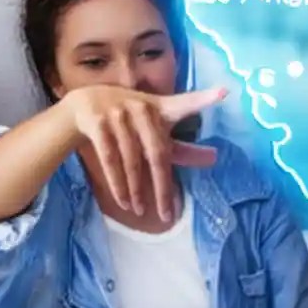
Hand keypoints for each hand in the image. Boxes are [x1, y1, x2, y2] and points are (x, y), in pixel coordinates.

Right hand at [65, 85, 226, 221]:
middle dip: (162, 187)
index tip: (224, 93)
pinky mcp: (98, 123)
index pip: (185, 104)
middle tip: (167, 214)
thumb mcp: (155, 128)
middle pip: (157, 154)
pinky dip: (117, 183)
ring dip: (136, 190)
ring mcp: (118, 114)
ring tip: (140, 211)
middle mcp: (142, 109)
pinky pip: (110, 160)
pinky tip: (123, 201)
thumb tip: (214, 158)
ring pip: (131, 161)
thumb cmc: (129, 119)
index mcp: (161, 108)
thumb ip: (182, 146)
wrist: (84, 104)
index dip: (204, 99)